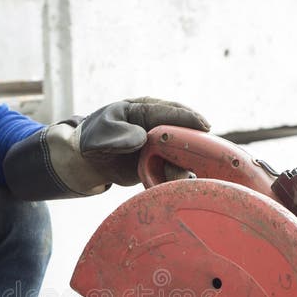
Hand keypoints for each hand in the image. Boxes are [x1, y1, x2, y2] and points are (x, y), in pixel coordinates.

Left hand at [3, 98, 209, 199]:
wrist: (87, 161)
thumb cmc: (95, 138)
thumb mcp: (102, 132)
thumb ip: (119, 134)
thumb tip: (141, 138)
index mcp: (145, 111)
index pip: (171, 112)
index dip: (189, 118)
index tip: (204, 126)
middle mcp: (158, 128)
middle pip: (184, 133)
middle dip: (195, 143)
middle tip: (209, 153)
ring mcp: (161, 147)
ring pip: (181, 154)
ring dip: (186, 165)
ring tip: (187, 176)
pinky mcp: (159, 164)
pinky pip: (173, 170)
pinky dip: (177, 178)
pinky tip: (181, 185)